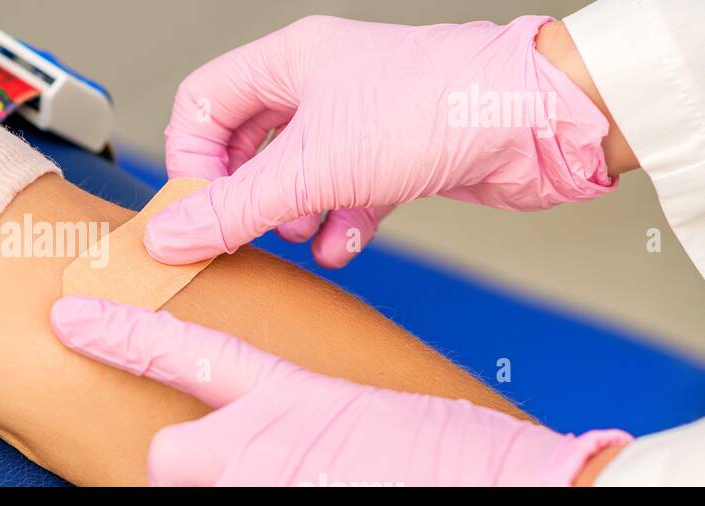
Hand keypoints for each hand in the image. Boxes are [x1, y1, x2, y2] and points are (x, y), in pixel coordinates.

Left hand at [50, 296, 629, 485]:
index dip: (123, 332)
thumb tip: (279, 441)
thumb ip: (300, 418)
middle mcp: (261, 440)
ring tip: (297, 486)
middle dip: (185, 464)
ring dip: (232, 493)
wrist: (506, 490)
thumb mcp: (365, 413)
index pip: (189, 350)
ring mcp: (262, 484)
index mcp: (292, 395)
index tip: (72, 314)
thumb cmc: (451, 456)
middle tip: (234, 468)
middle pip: (165, 452)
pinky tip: (314, 498)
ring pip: (194, 493)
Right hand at [150, 15, 616, 267]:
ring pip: (296, 173)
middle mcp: (321, 84)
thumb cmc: (433, 109)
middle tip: (241, 229)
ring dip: (293, 215)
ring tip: (304, 234)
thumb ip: (232, 210)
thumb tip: (169, 236)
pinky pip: (344, 193)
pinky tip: (345, 245)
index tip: (196, 210)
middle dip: (244, 195)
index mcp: (289, 61)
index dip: (190, 160)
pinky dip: (338, 224)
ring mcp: (359, 119)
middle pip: (246, 143)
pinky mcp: (393, 155)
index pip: (203, 103)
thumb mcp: (311, 168)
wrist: (536, 123)